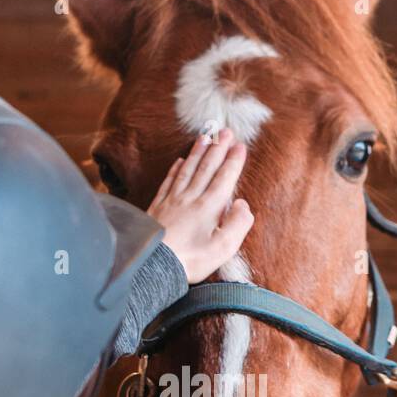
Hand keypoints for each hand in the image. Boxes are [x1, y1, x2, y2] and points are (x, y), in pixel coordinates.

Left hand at [148, 128, 252, 283]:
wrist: (153, 265)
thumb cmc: (190, 260)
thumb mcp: (223, 248)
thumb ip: (238, 224)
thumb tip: (243, 204)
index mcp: (209, 207)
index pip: (224, 178)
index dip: (233, 161)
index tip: (240, 146)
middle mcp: (191, 198)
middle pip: (206, 168)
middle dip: (218, 148)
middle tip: (226, 131)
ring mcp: (172, 201)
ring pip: (187, 170)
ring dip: (197, 152)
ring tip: (205, 137)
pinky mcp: (158, 207)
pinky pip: (169, 181)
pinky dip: (176, 169)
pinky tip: (180, 161)